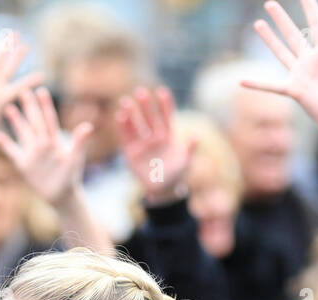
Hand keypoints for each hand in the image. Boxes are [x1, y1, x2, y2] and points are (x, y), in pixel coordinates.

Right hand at [0, 87, 90, 207]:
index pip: (49, 120)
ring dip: (16, 121)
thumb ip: (80, 142)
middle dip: (29, 107)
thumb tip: (88, 126)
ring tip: (8, 108)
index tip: (41, 90)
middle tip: (22, 90)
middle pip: (34, 122)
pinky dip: (5, 144)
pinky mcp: (24, 164)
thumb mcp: (75, 158)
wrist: (62, 196)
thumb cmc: (71, 177)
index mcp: (54, 141)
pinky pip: (12, 152)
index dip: (45, 105)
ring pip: (22, 133)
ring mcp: (32, 153)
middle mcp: (42, 144)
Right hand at [117, 86, 194, 204]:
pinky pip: (126, 137)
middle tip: (141, 92)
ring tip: (125, 101)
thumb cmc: (176, 173)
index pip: (167, 116)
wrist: (161, 188)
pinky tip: (120, 116)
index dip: (165, 104)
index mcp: (169, 135)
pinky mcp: (131, 151)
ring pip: (136, 124)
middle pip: (150, 117)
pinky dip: (123, 127)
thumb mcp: (185, 162)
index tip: (161, 92)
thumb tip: (196, 136)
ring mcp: (142, 142)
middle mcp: (155, 135)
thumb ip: (189, 149)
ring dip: (131, 113)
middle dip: (145, 105)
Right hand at [245, 0, 317, 142]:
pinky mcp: (295, 91)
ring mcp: (301, 76)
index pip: (317, 26)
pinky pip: (272, 87)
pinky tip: (241, 81)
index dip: (310, 9)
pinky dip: (257, 84)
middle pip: (293, 35)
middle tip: (270, 3)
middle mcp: (312, 62)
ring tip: (258, 24)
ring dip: (269, 39)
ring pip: (281, 52)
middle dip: (281, 19)